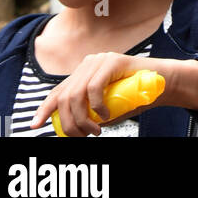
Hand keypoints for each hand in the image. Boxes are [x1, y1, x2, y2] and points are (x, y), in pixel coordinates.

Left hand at [29, 53, 171, 137]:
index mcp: (83, 73)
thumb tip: (71, 128)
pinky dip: (96, 107)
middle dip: (68, 123)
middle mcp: (88, 63)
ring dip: (82, 119)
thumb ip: (89, 112)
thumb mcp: (106, 109)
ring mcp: (100, 60)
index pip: (58, 91)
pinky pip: (94, 87)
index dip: (44, 108)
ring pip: (76, 94)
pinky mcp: (113, 60)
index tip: (35, 125)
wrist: (162, 84)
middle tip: (82, 137)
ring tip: (95, 131)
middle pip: (64, 96)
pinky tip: (105, 116)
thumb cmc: (135, 97)